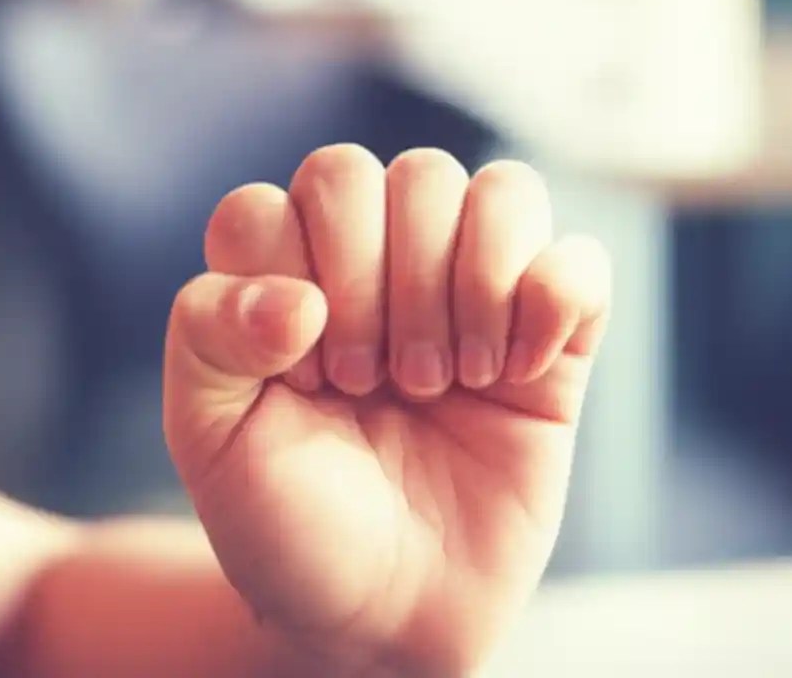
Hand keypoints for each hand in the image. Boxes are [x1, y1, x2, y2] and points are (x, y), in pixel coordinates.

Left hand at [162, 145, 609, 675]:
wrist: (385, 617)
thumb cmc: (291, 526)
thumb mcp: (210, 436)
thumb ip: (210, 334)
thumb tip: (298, 294)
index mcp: (304, 271)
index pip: (310, 187)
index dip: (309, 268)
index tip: (306, 375)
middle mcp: (393, 268)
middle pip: (412, 174)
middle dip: (392, 284)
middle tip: (376, 383)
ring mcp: (479, 300)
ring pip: (501, 191)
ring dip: (472, 284)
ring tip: (449, 379)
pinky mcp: (555, 345)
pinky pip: (581, 262)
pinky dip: (554, 298)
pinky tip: (520, 371)